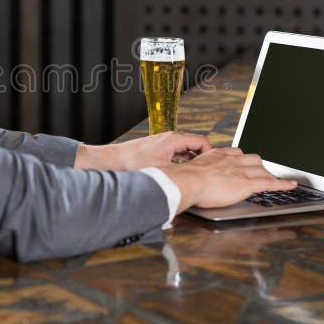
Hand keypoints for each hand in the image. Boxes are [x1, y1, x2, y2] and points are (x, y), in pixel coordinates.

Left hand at [74, 131, 209, 170]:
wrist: (110, 161)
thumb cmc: (131, 163)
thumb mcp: (160, 172)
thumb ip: (179, 174)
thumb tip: (192, 185)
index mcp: (173, 140)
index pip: (202, 142)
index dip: (211, 155)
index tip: (213, 168)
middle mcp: (169, 138)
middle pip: (195, 146)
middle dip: (202, 160)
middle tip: (207, 175)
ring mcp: (162, 143)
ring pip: (185, 151)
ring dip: (191, 163)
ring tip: (194, 177)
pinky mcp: (156, 150)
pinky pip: (175, 155)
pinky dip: (180, 164)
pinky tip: (178, 177)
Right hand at [160, 147, 297, 210]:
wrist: (187, 181)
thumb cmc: (183, 180)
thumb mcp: (190, 171)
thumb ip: (195, 172)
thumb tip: (188, 179)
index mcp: (217, 156)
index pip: (235, 153)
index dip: (242, 158)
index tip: (243, 161)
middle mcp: (231, 160)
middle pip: (252, 158)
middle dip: (257, 165)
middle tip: (259, 172)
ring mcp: (241, 171)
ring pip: (261, 169)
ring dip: (267, 174)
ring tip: (272, 180)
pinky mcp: (247, 183)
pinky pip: (270, 183)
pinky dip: (282, 184)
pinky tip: (290, 186)